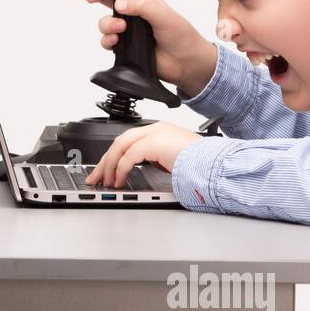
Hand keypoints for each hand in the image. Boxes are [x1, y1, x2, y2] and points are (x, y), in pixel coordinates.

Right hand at [82, 0, 216, 96]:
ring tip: (121, 28)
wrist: (185, 62)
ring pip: (104, 22)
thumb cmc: (181, 34)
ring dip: (107, 24)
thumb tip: (119, 3)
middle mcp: (132, 11)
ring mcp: (127, 29)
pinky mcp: (124, 46)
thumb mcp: (163, 14)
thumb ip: (141, 5)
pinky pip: (106, 41)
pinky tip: (116, 42)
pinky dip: (107, 40)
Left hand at [84, 122, 201, 186]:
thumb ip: (155, 161)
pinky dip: (121, 169)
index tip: (105, 171)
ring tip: (105, 181)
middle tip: (95, 177)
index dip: (113, 156)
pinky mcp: (155, 143)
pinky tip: (119, 180)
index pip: (128, 140)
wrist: (214, 163)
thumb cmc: (200, 164)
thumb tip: (138, 172)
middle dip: (105, 161)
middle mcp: (156, 129)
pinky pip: (129, 156)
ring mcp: (155, 133)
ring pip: (120, 146)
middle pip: (120, 141)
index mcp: (160, 131)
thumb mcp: (172, 161)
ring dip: (109, 165)